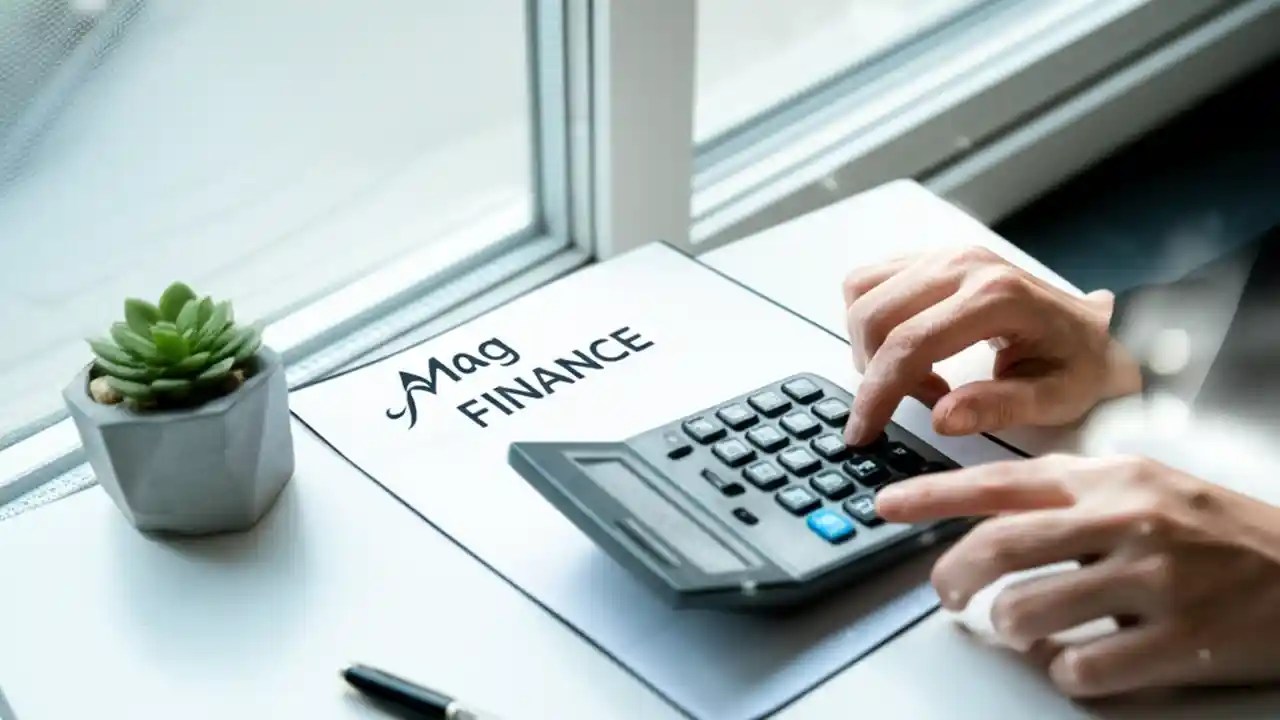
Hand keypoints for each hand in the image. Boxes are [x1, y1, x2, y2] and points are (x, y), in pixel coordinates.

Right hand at [841, 246, 1141, 444]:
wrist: (1096, 332)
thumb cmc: (1080, 366)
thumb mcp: (1056, 399)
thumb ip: (999, 408)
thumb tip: (942, 418)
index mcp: (997, 296)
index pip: (910, 343)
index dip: (877, 393)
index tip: (863, 431)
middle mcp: (964, 265)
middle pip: (875, 316)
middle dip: (873, 372)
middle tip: (914, 401)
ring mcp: (944, 256)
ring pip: (862, 294)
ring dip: (871, 346)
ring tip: (916, 377)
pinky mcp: (931, 258)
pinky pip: (869, 283)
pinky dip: (873, 323)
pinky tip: (910, 350)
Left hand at [877, 454, 1279, 697]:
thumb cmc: (1218, 532)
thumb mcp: (1144, 488)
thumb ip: (1069, 496)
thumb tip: (988, 517)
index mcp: (1110, 480)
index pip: (1000, 480)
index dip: (933, 493)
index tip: (886, 504)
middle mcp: (1126, 520)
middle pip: (1000, 545)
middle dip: (952, 574)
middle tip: (944, 594)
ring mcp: (1154, 580)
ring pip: (1028, 611)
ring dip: (1012, 628)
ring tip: (1033, 627)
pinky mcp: (1180, 641)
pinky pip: (1081, 669)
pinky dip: (1066, 672)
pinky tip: (1084, 660)